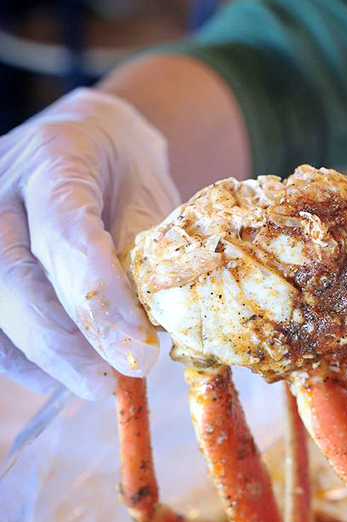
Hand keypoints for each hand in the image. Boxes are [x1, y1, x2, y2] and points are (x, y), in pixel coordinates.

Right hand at [0, 88, 179, 398]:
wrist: (86, 139)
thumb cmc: (126, 174)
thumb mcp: (152, 202)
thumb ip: (145, 261)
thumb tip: (155, 333)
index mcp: (57, 158)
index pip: (68, 236)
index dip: (102, 302)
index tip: (140, 353)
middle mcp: (1, 185)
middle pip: (12, 277)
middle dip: (64, 344)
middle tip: (112, 383)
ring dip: (42, 357)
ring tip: (94, 381)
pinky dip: (20, 358)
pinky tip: (58, 375)